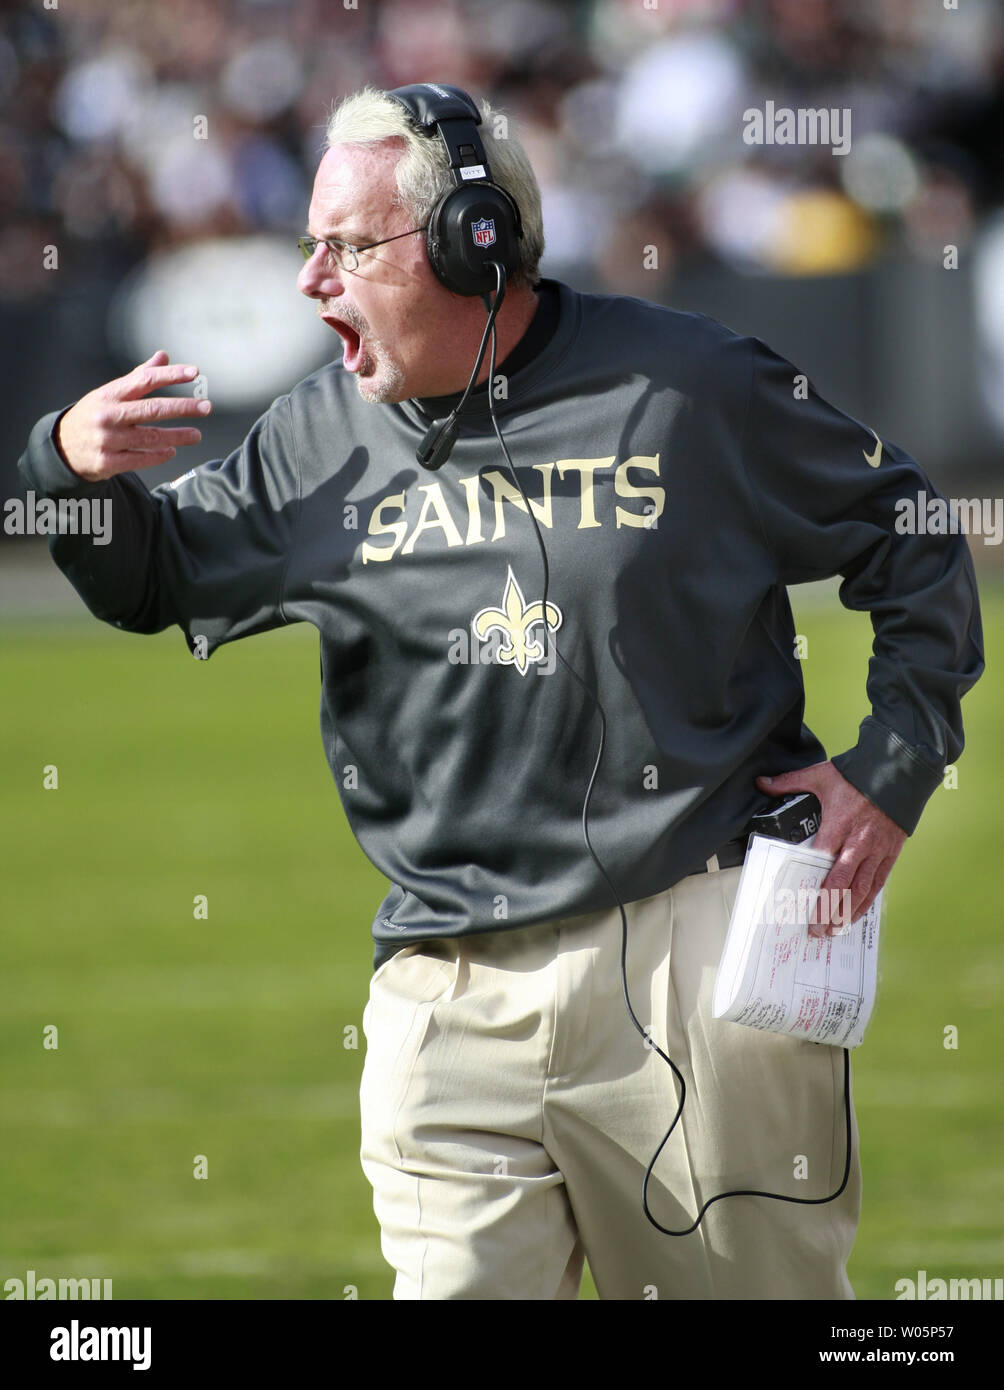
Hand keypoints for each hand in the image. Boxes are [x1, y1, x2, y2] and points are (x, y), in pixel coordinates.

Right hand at [54, 350, 212, 481]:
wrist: (62, 446)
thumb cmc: (94, 414)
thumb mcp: (110, 392)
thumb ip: (138, 377)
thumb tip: (163, 356)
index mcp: (110, 394)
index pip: (145, 380)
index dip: (171, 375)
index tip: (194, 372)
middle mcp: (108, 415)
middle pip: (152, 410)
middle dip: (183, 407)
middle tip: (206, 407)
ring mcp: (108, 440)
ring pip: (151, 437)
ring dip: (177, 436)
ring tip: (196, 435)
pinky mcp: (108, 462)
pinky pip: (141, 459)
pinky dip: (159, 455)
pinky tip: (172, 450)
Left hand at [755, 761, 905, 935]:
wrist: (898, 771)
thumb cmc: (858, 776)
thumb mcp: (820, 775)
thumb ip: (790, 782)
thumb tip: (762, 782)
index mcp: (838, 826)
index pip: (821, 861)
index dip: (812, 884)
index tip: (799, 903)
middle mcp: (858, 843)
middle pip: (842, 883)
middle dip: (828, 909)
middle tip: (816, 930)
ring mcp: (877, 851)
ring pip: (862, 889)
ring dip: (847, 912)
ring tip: (834, 930)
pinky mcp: (890, 853)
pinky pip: (878, 883)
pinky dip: (867, 902)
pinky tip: (856, 915)